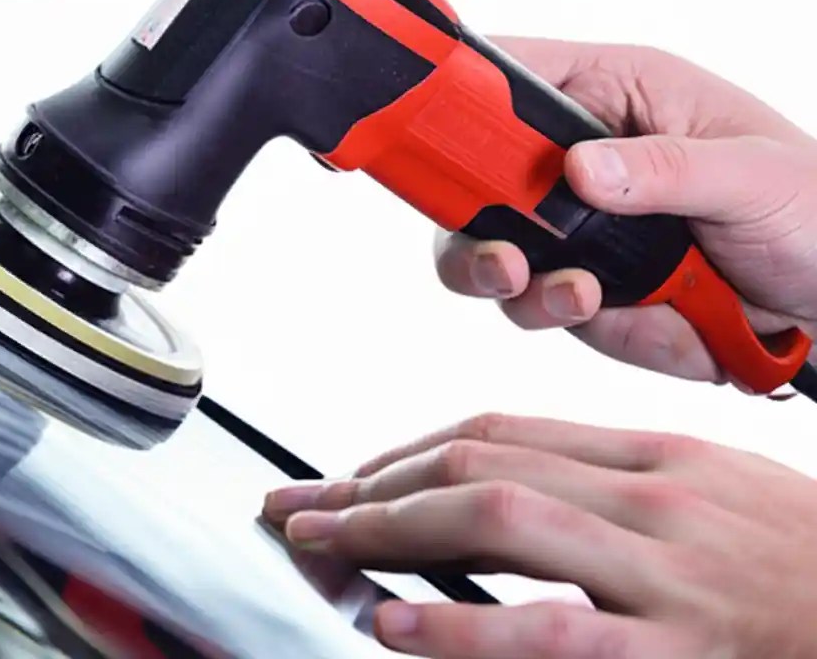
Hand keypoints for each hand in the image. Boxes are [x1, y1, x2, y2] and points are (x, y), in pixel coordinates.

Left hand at [262, 413, 816, 657]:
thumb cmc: (802, 555)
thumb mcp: (710, 485)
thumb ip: (609, 477)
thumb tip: (502, 477)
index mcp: (650, 454)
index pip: (495, 431)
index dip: (403, 452)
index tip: (350, 477)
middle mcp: (646, 498)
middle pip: (477, 466)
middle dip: (370, 487)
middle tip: (300, 510)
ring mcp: (661, 573)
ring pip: (500, 521)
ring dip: (389, 529)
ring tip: (320, 546)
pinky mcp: (677, 652)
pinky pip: (551, 633)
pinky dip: (462, 626)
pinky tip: (394, 623)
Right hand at [435, 38, 816, 387]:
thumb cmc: (814, 208)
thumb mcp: (752, 174)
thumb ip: (665, 169)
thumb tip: (580, 168)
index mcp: (613, 94)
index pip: (508, 81)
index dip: (458, 106)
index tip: (438, 151)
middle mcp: (580, 158)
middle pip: (474, 191)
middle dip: (476, 240)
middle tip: (506, 266)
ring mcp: (578, 230)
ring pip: (500, 266)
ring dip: (538, 297)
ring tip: (589, 301)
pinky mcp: (591, 288)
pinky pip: (557, 315)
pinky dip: (605, 330)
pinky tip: (656, 320)